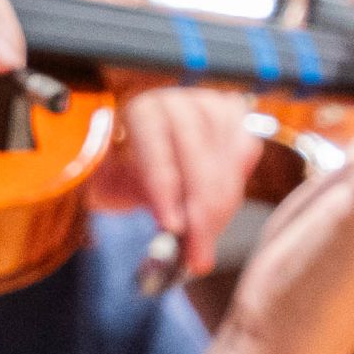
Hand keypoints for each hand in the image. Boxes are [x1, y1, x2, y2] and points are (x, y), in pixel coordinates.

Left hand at [108, 85, 270, 280]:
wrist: (137, 156)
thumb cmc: (120, 172)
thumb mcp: (107, 185)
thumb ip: (127, 196)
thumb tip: (170, 221)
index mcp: (139, 110)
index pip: (155, 144)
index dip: (166, 187)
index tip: (172, 228)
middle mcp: (177, 100)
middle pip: (197, 149)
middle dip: (201, 208)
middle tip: (199, 253)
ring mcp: (210, 104)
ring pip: (227, 152)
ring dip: (222, 204)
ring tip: (206, 241)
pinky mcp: (234, 117)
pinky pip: (246, 150)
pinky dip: (237, 184)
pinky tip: (222, 212)